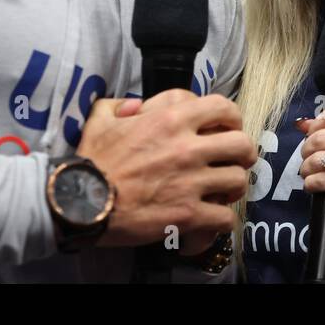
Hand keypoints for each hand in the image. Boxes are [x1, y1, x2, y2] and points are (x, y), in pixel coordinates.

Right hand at [76, 90, 256, 251]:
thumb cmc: (91, 161)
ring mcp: (190, 182)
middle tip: (234, 159)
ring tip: (223, 190)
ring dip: (233, 186)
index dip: (231, 116)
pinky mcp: (187, 214)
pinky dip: (222, 220)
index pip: (222, 106)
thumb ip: (122, 105)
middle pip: (242, 143)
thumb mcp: (101, 118)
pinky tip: (212, 218)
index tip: (227, 126)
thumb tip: (138, 106)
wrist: (80, 201)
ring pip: (238, 180)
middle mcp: (187, 147)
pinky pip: (225, 217)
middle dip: (243, 152)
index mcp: (171, 119)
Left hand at [296, 106, 324, 244]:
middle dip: (307, 149)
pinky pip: (322, 180)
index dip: (316, 126)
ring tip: (309, 173)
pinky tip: (313, 186)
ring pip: (318, 158)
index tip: (313, 137)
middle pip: (321, 136)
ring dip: (307, 168)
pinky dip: (311, 183)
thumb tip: (302, 123)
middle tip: (308, 158)